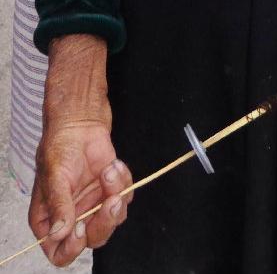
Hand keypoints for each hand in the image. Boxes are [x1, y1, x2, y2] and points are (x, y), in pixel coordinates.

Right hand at [29, 36, 132, 265]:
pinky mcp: (111, 189)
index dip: (71, 248)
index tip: (80, 229)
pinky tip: (112, 164)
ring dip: (116, 193)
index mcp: (50, 221)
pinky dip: (123, 180)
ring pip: (114, 218)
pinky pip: (126, 195)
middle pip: (92, 239)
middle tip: (111, 200)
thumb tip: (60, 232)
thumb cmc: (59, 148)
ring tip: (109, 170)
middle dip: (105, 220)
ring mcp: (94, 204)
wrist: (79, 124)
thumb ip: (59, 204)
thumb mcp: (54, 176)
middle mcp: (73, 217)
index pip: (59, 252)